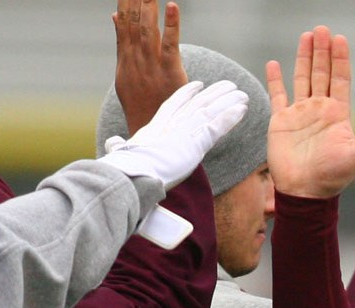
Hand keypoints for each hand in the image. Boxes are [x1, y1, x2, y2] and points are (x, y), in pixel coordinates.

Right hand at [99, 79, 250, 188]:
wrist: (133, 174)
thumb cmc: (126, 169)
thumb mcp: (122, 154)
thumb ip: (121, 146)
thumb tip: (112, 142)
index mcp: (155, 127)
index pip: (173, 105)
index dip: (187, 93)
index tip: (198, 85)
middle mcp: (171, 125)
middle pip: (197, 104)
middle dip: (214, 94)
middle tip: (229, 85)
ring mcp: (184, 133)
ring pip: (210, 111)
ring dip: (228, 102)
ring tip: (242, 94)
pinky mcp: (195, 144)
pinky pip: (217, 126)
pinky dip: (230, 117)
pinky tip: (242, 109)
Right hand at [112, 0, 186, 133]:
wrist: (149, 131)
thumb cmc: (140, 102)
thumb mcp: (125, 72)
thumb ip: (121, 43)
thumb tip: (114, 17)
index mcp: (126, 58)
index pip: (123, 24)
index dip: (124, 3)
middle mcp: (136, 59)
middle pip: (134, 23)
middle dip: (134, 0)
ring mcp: (152, 65)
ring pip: (148, 30)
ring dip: (148, 6)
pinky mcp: (170, 71)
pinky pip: (170, 44)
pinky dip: (171, 24)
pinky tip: (172, 5)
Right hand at [266, 26, 354, 198]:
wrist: (306, 193)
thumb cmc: (334, 177)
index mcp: (338, 114)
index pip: (340, 79)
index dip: (340, 59)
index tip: (340, 39)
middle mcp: (319, 109)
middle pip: (322, 73)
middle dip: (322, 51)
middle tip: (322, 29)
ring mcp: (300, 114)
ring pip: (302, 78)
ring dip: (303, 57)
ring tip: (306, 37)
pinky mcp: (280, 121)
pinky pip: (277, 95)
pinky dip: (275, 79)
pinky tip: (274, 63)